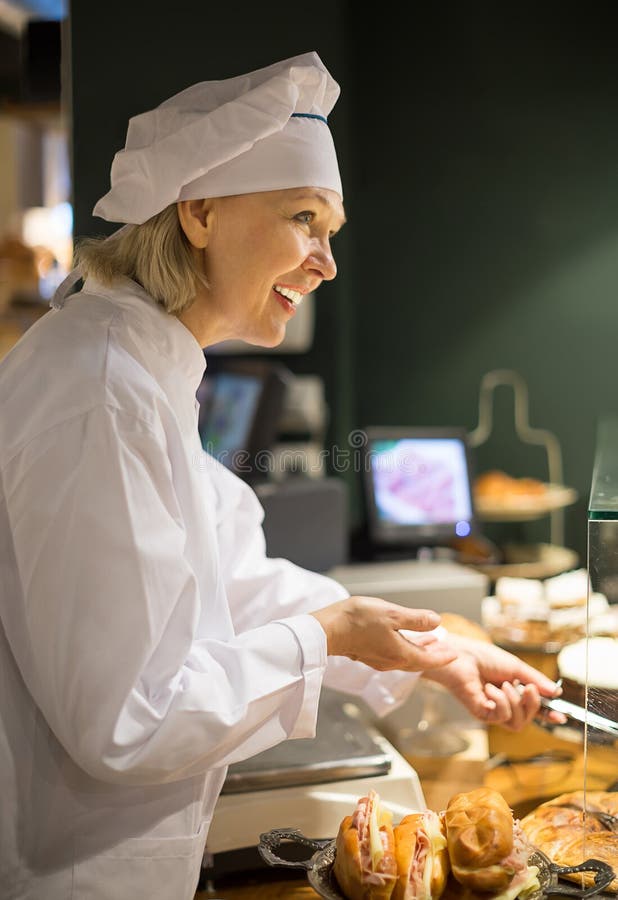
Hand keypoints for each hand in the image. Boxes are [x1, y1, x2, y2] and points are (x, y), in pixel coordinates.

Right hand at [311, 596, 457, 672]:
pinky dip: (404, 646)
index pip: (429, 660)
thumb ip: (417, 619)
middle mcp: (391, 661)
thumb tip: (437, 622)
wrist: (327, 630)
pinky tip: (402, 636)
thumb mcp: (393, 614)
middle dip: (433, 653)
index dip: (444, 656)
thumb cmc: (358, 621)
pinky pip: (393, 653)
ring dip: (419, 648)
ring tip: (427, 639)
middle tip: (445, 647)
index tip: (455, 654)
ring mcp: (378, 659)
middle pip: (418, 660)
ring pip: (405, 656)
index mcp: (401, 654)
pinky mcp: (367, 654)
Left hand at [420, 634, 562, 730]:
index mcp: (514, 691)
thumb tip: (555, 692)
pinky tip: (490, 690)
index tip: (561, 716)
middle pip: (529, 719)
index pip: (534, 708)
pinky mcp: (482, 714)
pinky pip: (501, 717)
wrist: (461, 655)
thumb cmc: (483, 657)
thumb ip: (535, 679)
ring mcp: (493, 710)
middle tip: (527, 688)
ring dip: (514, 702)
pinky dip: (500, 702)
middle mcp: (504, 704)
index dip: (548, 714)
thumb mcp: (515, 666)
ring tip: (503, 685)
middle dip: (533, 705)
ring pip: (517, 723)